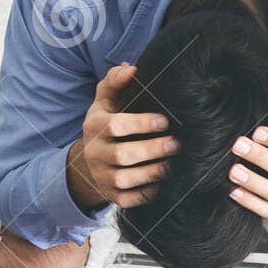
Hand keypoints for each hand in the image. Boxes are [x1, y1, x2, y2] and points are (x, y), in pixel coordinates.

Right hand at [66, 64, 179, 210]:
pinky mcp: (112, 197)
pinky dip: (150, 192)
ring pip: (127, 179)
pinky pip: (132, 199)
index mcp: (93, 127)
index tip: (165, 121)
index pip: (115, 126)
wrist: (89, 162)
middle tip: (177, 144)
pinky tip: (166, 182)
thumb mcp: (105, 100)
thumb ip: (116, 81)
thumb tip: (132, 67)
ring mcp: (102, 178)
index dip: (141, 123)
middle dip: (153, 150)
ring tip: (175, 162)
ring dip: (155, 172)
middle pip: (123, 155)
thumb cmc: (106, 123)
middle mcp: (94, 154)